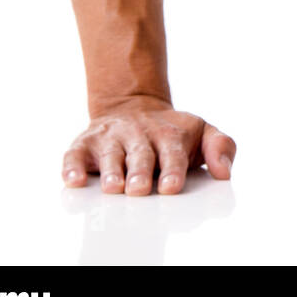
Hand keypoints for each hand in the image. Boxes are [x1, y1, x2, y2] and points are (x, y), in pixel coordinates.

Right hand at [61, 95, 235, 194]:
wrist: (133, 106)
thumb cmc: (171, 132)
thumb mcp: (203, 132)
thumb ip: (221, 148)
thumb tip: (224, 173)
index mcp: (169, 134)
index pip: (173, 152)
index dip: (173, 169)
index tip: (172, 186)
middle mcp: (138, 134)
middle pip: (141, 155)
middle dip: (140, 172)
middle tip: (141, 189)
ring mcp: (111, 138)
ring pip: (110, 155)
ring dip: (111, 171)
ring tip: (114, 188)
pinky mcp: (85, 143)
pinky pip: (74, 155)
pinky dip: (72, 167)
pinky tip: (75, 180)